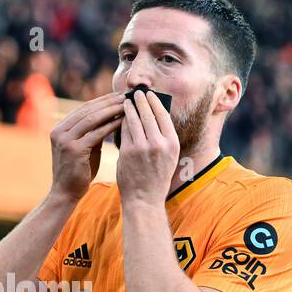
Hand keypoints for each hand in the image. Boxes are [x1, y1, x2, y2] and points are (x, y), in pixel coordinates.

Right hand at [49, 92, 124, 202]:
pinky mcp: (74, 150)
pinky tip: (123, 121)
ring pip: (91, 119)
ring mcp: (65, 140)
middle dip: (108, 102)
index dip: (103, 100)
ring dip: (111, 110)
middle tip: (126, 96)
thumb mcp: (84, 147)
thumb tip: (112, 114)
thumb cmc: (79, 171)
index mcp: (60, 127)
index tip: (119, 96)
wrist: (66, 193)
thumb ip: (93, 131)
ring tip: (127, 105)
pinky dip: (110, 125)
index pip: (84, 108)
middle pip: (87, 110)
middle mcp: (59, 131)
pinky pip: (96, 133)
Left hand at [116, 89, 178, 206]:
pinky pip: (124, 131)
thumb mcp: (168, 157)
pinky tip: (119, 116)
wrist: (144, 199)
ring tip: (126, 101)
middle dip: (142, 100)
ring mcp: (143, 147)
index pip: (163, 115)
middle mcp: (160, 144)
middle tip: (136, 92)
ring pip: (135, 120)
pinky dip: (122, 122)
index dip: (155, 102)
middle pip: (149, 114)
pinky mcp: (129, 152)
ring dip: (129, 108)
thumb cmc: (155, 177)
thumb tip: (153, 115)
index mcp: (172, 144)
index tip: (150, 94)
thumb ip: (163, 138)